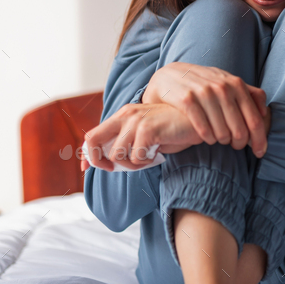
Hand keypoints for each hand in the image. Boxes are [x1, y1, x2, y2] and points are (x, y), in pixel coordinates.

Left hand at [81, 102, 202, 171]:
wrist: (199, 121)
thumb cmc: (174, 130)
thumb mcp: (146, 135)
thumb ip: (128, 143)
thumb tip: (110, 162)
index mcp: (123, 115)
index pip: (93, 134)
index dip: (87, 154)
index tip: (85, 168)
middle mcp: (125, 115)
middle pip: (92, 141)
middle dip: (97, 161)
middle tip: (112, 169)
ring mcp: (136, 122)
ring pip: (116, 155)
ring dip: (130, 164)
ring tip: (146, 158)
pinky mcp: (148, 130)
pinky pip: (136, 158)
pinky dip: (145, 162)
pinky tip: (156, 154)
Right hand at [142, 62, 268, 156]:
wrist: (169, 76)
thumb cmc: (203, 83)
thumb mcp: (227, 82)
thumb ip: (248, 94)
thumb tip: (265, 112)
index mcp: (236, 85)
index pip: (255, 120)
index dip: (259, 140)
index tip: (259, 152)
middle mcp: (222, 88)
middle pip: (240, 130)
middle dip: (240, 143)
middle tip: (235, 146)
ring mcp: (204, 93)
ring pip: (222, 132)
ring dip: (222, 141)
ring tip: (219, 140)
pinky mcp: (187, 100)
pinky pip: (204, 129)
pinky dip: (208, 138)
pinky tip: (207, 139)